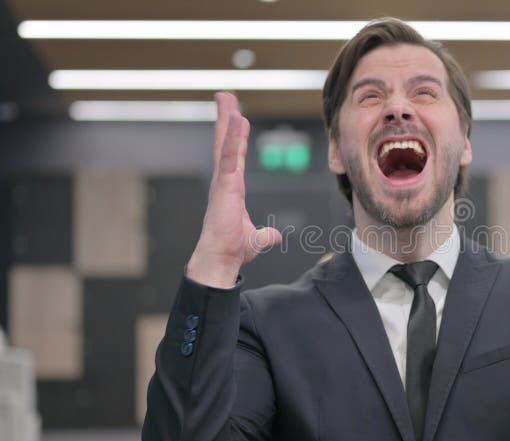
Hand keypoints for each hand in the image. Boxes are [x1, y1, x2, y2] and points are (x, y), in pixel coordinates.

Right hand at [186, 93, 281, 287]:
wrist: (221, 261)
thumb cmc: (232, 251)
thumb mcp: (255, 239)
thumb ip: (265, 234)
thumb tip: (274, 236)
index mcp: (232, 189)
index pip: (234, 156)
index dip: (235, 136)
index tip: (235, 117)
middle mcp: (225, 181)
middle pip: (225, 143)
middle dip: (225, 119)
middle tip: (224, 97)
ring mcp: (223, 182)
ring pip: (225, 145)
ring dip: (227, 120)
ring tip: (227, 99)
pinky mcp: (225, 186)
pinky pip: (230, 157)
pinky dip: (233, 138)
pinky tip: (237, 120)